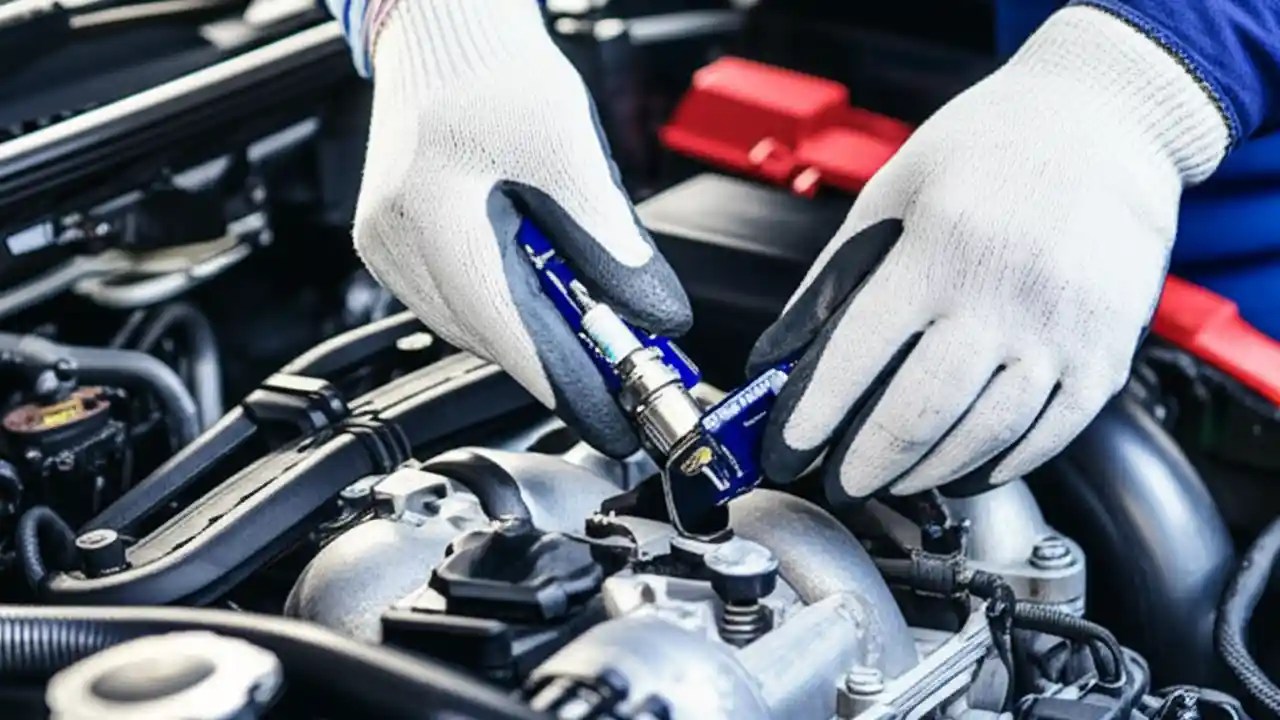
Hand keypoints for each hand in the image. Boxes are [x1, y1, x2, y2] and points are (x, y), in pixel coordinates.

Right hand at [352, 0, 690, 456]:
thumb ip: (611, 242)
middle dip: (564, 362)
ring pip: (475, 326)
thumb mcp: (573, 151)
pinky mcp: (393, 244)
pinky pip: (459, 301)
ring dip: (537, 336)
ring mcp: (388, 247)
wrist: (443, 31)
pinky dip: (507, 308)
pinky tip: (545, 296)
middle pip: (492, 336)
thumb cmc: (495, 68)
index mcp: (434, 214)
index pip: (508, 331)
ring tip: (597, 330)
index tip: (616, 421)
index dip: (568, 386)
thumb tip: (652, 314)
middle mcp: (396, 241)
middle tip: (626, 378)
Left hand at [748, 6, 1228, 498]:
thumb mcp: (893, 188)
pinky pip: (1049, 434)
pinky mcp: (1107, 354)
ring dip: (927, 473)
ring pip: (984, 435)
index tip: (787, 448)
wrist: (1107, 120)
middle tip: (838, 483)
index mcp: (940, 249)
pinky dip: (1000, 466)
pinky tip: (966, 472)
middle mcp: (1004, 294)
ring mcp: (1063, 330)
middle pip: (919, 413)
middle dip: (865, 463)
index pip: (857, 357)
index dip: (813, 416)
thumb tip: (783, 353)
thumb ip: (836, 275)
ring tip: (892, 480)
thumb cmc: (990, 149)